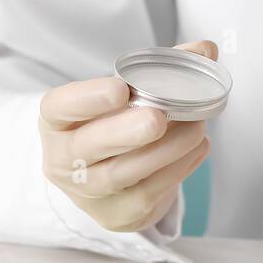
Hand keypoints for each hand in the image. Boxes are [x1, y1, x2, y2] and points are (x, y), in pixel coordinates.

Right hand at [39, 41, 216, 231]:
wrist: (106, 182)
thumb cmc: (114, 126)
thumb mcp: (126, 97)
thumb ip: (162, 70)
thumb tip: (206, 49)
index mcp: (56, 122)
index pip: (59, 107)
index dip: (87, 99)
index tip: (119, 87)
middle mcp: (63, 160)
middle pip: (89, 147)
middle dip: (126, 132)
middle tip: (158, 118)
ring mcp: (88, 192)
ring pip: (122, 173)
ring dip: (165, 150)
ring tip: (196, 127)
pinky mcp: (117, 214)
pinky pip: (148, 192)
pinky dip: (178, 168)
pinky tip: (199, 147)